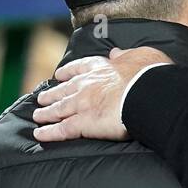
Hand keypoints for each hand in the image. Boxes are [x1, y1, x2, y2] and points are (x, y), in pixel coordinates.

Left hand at [31, 46, 170, 141]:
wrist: (148, 94)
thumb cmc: (150, 75)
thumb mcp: (141, 55)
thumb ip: (126, 55)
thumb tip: (117, 53)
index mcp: (101, 68)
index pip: (79, 67)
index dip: (68, 72)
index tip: (59, 75)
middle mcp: (86, 85)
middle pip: (63, 90)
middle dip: (51, 94)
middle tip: (42, 98)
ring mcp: (82, 104)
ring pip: (58, 109)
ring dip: (46, 112)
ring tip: (37, 115)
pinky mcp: (83, 123)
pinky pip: (61, 129)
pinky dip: (49, 132)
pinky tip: (39, 134)